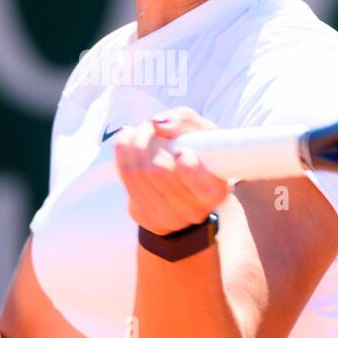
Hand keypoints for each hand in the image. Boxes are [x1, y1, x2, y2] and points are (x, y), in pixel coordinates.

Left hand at [114, 106, 231, 234]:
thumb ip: (186, 121)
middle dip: (147, 140)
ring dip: (133, 143)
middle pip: (158, 171)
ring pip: (137, 173)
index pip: (195, 180)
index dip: (186, 164)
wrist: (187, 185)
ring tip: (140, 130)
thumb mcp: (203, 132)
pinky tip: (127, 140)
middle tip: (149, 126)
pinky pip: (125, 178)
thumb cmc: (200, 153)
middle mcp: (192, 210)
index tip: (181, 150)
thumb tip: (157, 123)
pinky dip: (122, 153)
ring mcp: (167, 217)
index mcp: (214, 191)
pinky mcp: (145, 215)